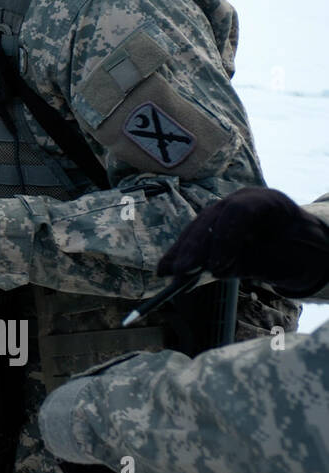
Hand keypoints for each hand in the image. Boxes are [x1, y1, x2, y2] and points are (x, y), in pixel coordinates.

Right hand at [158, 187, 328, 296]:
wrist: (306, 245)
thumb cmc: (300, 253)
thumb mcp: (284, 260)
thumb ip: (251, 262)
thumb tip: (215, 271)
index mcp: (267, 202)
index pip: (239, 211)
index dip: (224, 237)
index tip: (216, 268)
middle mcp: (242, 200)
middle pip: (211, 218)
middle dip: (194, 247)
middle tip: (182, 271)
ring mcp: (226, 210)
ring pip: (198, 227)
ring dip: (182, 251)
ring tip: (166, 272)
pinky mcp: (215, 225)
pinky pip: (196, 238)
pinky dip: (182, 253)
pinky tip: (166, 268)